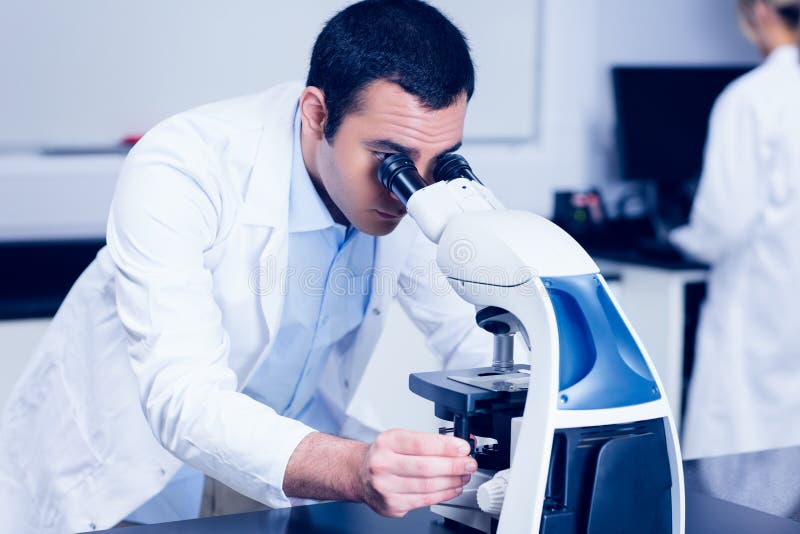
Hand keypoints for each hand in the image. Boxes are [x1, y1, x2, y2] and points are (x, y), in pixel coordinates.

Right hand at [357, 428, 476, 516]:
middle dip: (454, 466)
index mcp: (386, 443)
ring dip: (452, 481)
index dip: (446, 447)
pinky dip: (443, 494)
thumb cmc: (384, 455)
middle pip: (426, 467)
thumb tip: (459, 446)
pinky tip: (452, 488)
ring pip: (427, 486)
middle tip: (469, 464)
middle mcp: (382, 464)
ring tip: (463, 476)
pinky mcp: (392, 505)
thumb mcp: (400, 439)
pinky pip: (424, 501)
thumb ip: (428, 441)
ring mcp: (386, 487)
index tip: (463, 448)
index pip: (421, 444)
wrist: (361, 474)